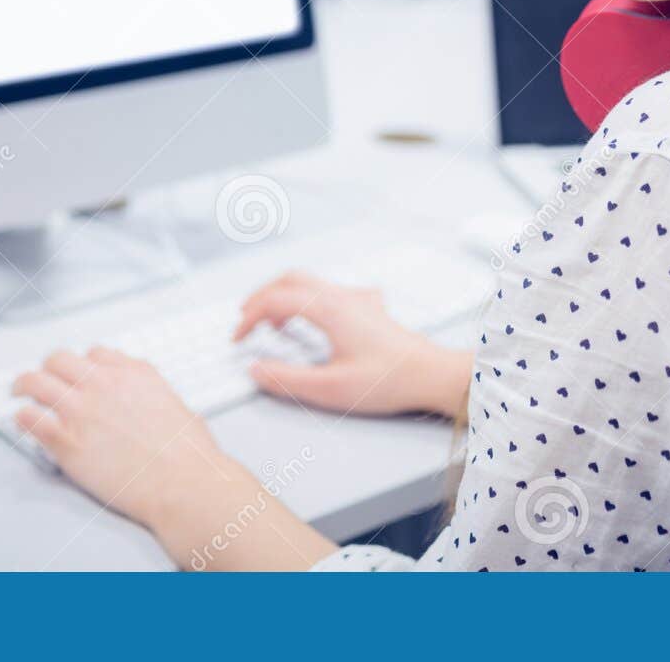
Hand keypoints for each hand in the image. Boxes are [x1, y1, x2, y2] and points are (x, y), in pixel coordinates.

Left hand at [12, 347, 335, 569]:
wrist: (182, 482)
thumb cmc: (187, 453)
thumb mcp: (175, 404)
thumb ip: (152, 392)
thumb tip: (146, 399)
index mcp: (134, 373)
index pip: (96, 353)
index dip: (84, 364)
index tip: (79, 374)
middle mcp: (104, 384)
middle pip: (60, 359)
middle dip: (48, 367)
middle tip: (40, 378)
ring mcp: (82, 410)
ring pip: (35, 382)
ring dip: (24, 385)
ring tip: (18, 392)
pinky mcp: (66, 441)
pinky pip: (30, 418)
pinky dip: (23, 417)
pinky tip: (23, 422)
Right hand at [234, 271, 472, 418]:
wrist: (431, 374)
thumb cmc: (388, 381)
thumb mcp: (330, 389)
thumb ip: (287, 379)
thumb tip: (256, 369)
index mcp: (329, 309)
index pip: (275, 300)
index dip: (249, 317)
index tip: (238, 337)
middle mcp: (342, 297)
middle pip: (290, 279)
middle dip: (262, 296)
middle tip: (245, 318)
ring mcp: (358, 299)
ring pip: (311, 283)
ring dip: (284, 297)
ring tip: (273, 324)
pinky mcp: (369, 308)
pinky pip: (330, 292)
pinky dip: (308, 301)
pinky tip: (314, 322)